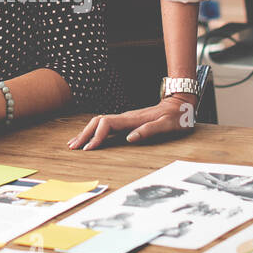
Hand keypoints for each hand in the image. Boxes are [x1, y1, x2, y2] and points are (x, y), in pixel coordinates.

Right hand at [68, 94, 197, 150]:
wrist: (180, 103)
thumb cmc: (175, 117)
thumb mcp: (167, 125)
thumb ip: (149, 131)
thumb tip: (130, 138)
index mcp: (132, 119)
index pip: (106, 124)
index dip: (96, 136)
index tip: (88, 149)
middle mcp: (125, 117)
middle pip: (97, 122)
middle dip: (84, 134)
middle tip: (72, 147)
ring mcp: (125, 118)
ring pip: (99, 122)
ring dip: (86, 132)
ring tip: (74, 144)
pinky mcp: (126, 121)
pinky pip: (105, 125)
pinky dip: (94, 131)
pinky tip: (90, 138)